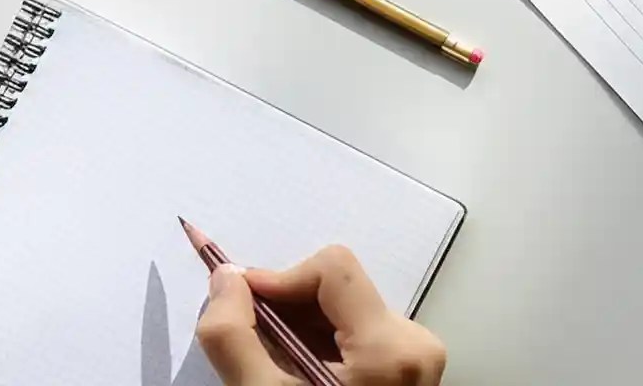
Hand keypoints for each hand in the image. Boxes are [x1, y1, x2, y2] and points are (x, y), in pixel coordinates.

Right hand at [197, 246, 445, 385]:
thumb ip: (233, 336)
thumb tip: (226, 279)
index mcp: (390, 349)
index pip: (332, 269)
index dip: (280, 279)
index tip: (242, 302)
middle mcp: (415, 346)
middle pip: (337, 289)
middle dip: (287, 310)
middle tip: (253, 342)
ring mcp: (416, 359)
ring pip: (344, 310)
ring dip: (301, 330)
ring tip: (278, 370)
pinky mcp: (409, 370)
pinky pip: (357, 333)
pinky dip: (320, 345)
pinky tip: (300, 377)